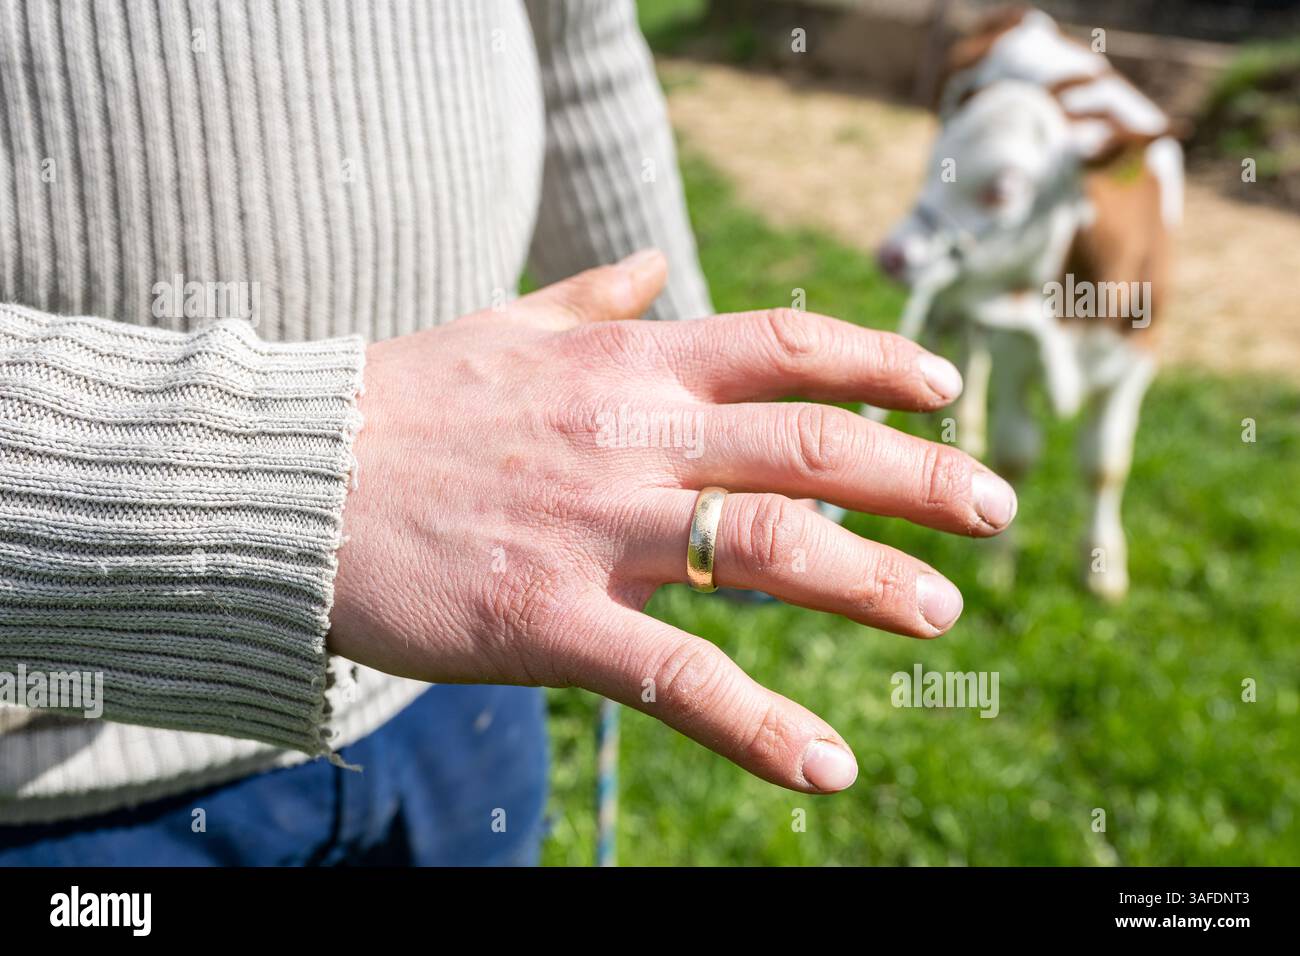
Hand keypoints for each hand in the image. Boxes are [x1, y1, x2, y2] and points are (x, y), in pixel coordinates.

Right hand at [329, 250, 1016, 792]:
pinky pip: (680, 679)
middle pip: (814, 446)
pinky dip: (762, 727)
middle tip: (995, 505)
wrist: (295, 477)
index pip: (786, 346)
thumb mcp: (507, 325)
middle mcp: (633, 437)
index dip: (880, 360)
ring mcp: (598, 531)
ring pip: (773, 552)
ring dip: (874, 581)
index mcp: (627, 363)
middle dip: (921, 474)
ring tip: (940, 605)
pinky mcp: (551, 622)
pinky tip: (828, 767)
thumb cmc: (406, 402)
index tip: (943, 387)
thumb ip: (593, 298)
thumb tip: (653, 265)